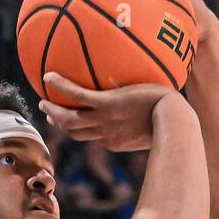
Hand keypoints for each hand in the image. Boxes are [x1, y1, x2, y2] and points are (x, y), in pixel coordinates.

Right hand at [40, 73, 181, 151]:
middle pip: (76, 133)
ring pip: (69, 120)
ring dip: (53, 112)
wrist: (175, 121)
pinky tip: (48, 76)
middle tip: (49, 117)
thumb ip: (155, 120)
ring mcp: (104, 120)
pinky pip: (76, 95)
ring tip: (43, 102)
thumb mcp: (162, 126)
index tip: (72, 126)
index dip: (80, 133)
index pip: (93, 138)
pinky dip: (60, 88)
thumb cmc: (176, 122)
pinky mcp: (106, 105)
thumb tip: (163, 109)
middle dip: (60, 126)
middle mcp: (105, 134)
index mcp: (116, 141)